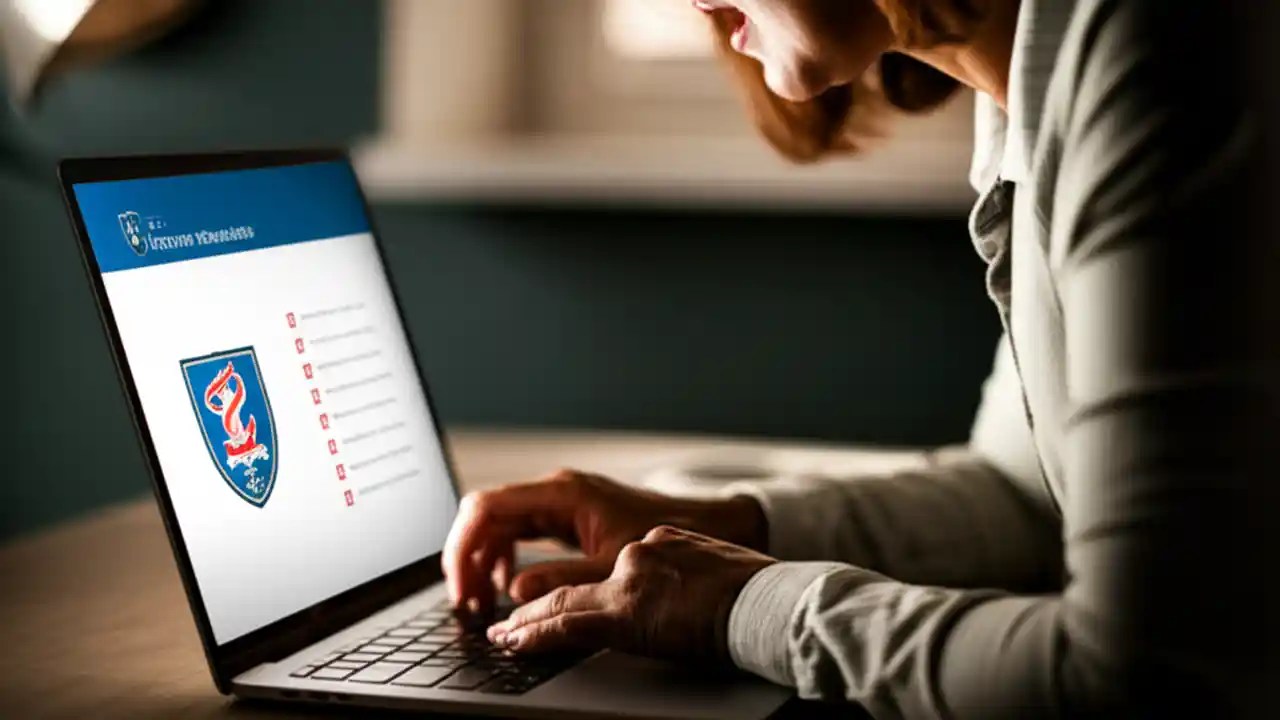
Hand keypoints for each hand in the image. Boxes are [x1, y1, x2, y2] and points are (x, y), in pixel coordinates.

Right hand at [442, 469, 766, 613]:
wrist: (712, 526)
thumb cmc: (668, 536)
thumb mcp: (610, 568)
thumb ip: (560, 581)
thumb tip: (512, 596)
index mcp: (561, 492)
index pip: (485, 508)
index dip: (462, 548)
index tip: (460, 587)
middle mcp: (556, 491)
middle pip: (486, 516)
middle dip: (468, 559)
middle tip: (466, 604)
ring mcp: (562, 502)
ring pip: (502, 525)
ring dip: (484, 561)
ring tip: (481, 602)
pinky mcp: (570, 517)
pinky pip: (522, 532)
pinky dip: (507, 558)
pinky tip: (509, 586)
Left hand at [485, 525, 775, 660]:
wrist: (771, 602)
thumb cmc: (759, 596)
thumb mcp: (717, 575)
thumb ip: (685, 577)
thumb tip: (677, 598)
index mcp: (664, 542)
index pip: (610, 567)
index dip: (578, 584)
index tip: (557, 595)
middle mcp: (640, 552)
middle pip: (578, 582)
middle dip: (539, 601)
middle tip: (509, 618)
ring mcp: (630, 578)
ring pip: (564, 601)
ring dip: (528, 620)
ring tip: (503, 634)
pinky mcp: (626, 608)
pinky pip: (569, 623)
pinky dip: (536, 633)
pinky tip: (514, 641)